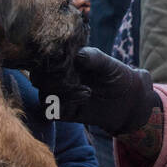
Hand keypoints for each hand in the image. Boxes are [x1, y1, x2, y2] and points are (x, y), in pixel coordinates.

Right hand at [35, 46, 157, 135]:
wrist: (128, 101)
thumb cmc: (117, 76)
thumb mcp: (107, 63)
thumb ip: (92, 57)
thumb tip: (76, 55)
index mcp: (64, 59)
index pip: (46, 57)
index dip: (53, 59)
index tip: (70, 62)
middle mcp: (58, 76)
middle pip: (39, 76)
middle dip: (55, 77)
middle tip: (77, 77)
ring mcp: (59, 94)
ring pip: (43, 93)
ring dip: (62, 91)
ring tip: (88, 90)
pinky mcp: (63, 111)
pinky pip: (49, 111)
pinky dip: (63, 105)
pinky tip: (84, 98)